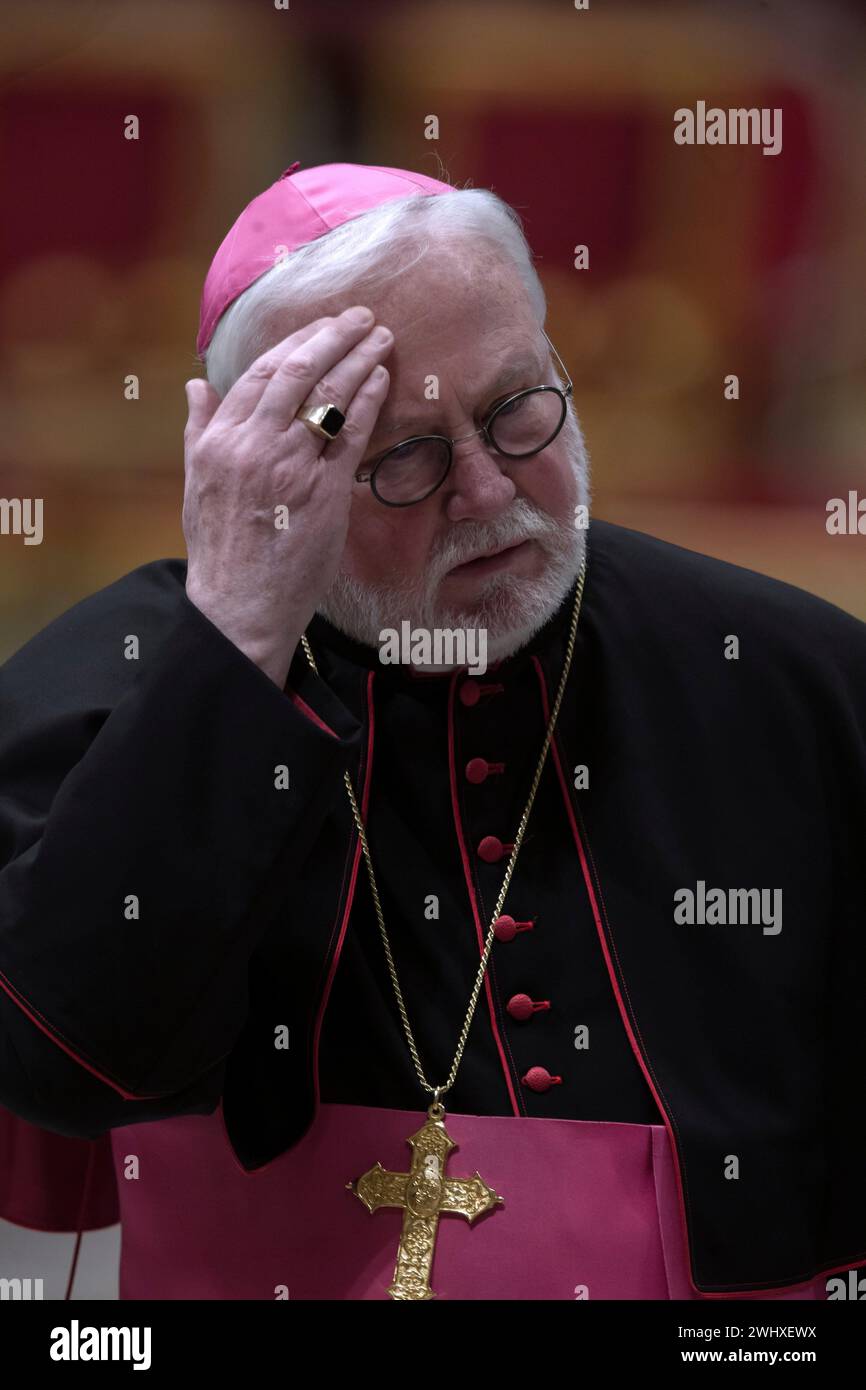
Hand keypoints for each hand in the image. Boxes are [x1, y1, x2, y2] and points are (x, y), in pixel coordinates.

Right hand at [182, 306, 392, 686]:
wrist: (240, 606)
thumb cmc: (220, 550)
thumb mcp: (196, 484)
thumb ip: (199, 430)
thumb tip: (197, 384)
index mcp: (219, 440)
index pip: (260, 372)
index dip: (295, 342)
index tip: (320, 325)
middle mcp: (253, 445)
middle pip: (298, 372)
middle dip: (333, 336)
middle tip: (362, 316)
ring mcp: (290, 467)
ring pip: (329, 395)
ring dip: (360, 359)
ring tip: (382, 337)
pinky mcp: (324, 493)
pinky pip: (351, 434)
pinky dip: (369, 400)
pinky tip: (383, 378)